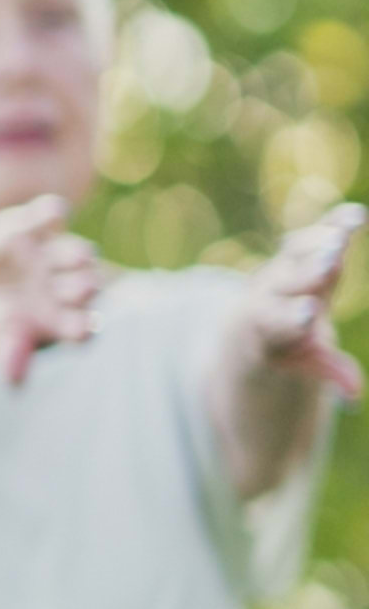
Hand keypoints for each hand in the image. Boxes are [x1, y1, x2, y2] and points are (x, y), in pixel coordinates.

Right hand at [0, 194, 100, 386]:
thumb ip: (9, 359)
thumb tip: (13, 383)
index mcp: (70, 318)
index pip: (85, 324)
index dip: (84, 326)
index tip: (82, 329)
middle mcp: (75, 284)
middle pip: (88, 285)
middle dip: (86, 286)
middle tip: (86, 285)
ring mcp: (59, 254)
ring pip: (76, 252)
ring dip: (76, 253)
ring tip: (75, 254)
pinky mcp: (39, 228)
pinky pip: (49, 217)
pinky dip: (51, 213)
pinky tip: (54, 212)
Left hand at [240, 203, 366, 401]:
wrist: (251, 322)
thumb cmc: (282, 348)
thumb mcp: (301, 363)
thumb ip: (325, 371)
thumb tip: (353, 394)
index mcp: (268, 327)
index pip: (280, 323)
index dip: (294, 317)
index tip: (308, 312)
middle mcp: (270, 294)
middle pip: (291, 281)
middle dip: (311, 271)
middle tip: (332, 259)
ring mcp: (280, 269)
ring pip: (297, 252)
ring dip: (322, 239)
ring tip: (349, 226)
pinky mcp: (293, 253)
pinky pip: (312, 235)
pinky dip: (332, 224)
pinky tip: (356, 214)